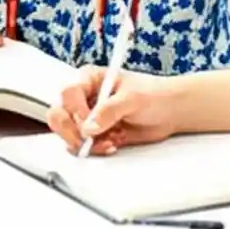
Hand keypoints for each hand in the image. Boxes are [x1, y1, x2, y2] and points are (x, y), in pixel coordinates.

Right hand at [48, 66, 178, 155]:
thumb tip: (89, 127)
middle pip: (59, 115)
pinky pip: (83, 146)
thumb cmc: (154, 95)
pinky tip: (113, 144)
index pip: (68, 94)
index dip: (75, 110)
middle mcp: (84, 98)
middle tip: (87, 141)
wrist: (170, 112)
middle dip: (71, 131)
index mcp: (89, 80)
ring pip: (69, 134)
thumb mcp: (132, 98)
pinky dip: (95, 149)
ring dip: (87, 143)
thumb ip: (109, 111)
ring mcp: (88, 117)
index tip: (89, 123)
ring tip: (110, 141)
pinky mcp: (95, 134)